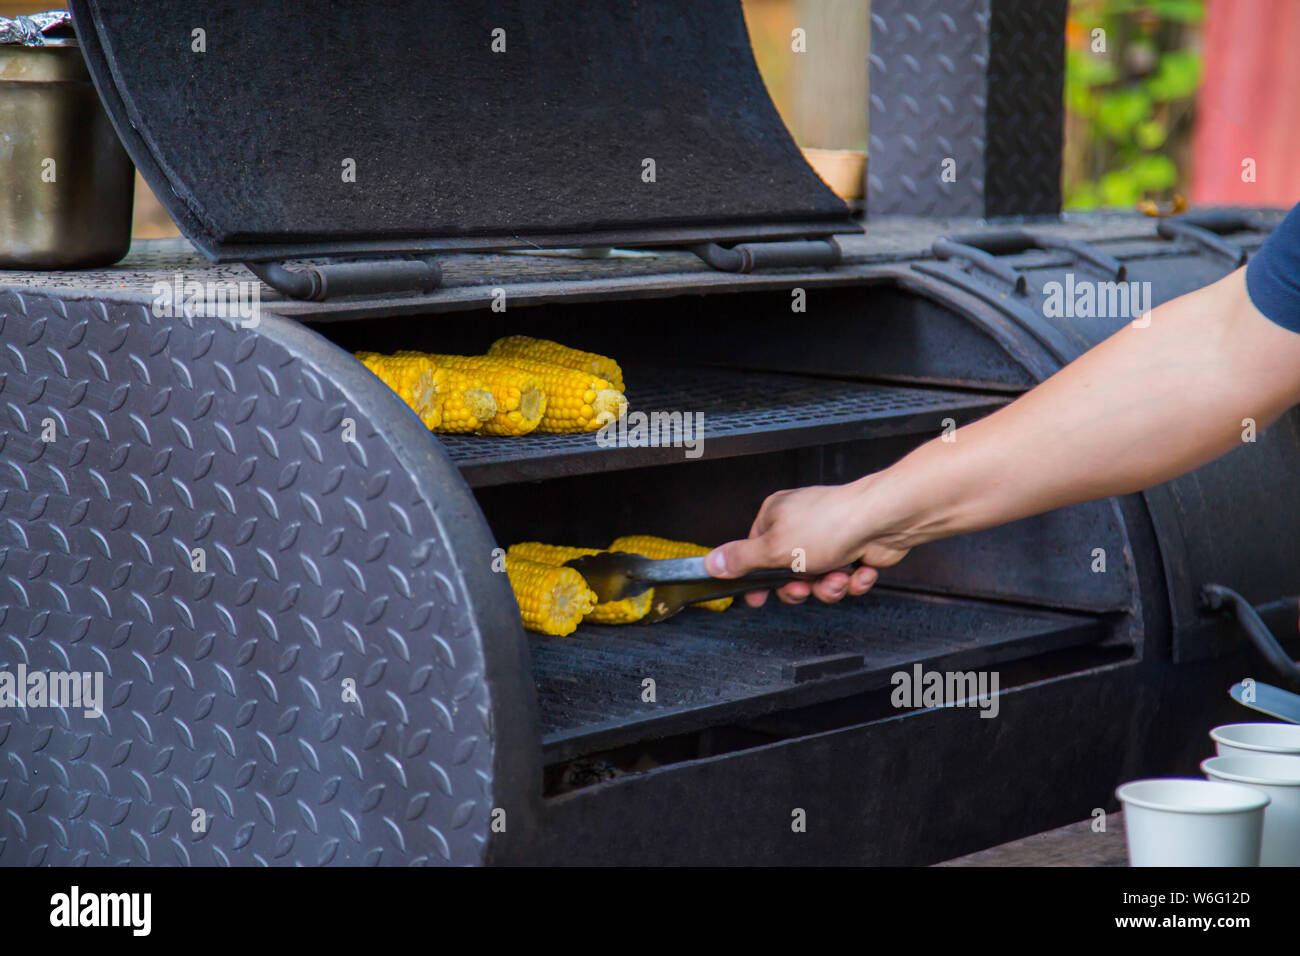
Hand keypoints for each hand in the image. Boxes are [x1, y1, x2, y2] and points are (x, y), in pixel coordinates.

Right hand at [703, 478, 912, 606]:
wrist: (884, 521)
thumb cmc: (831, 523)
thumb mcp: (774, 548)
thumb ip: (741, 559)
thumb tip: (711, 563)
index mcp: (775, 516)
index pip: (754, 553)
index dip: (757, 579)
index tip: (756, 598)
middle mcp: (800, 524)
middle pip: (787, 573)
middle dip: (801, 586)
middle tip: (804, 585)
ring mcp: (829, 537)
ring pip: (818, 580)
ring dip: (830, 586)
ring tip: (839, 575)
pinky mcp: (853, 549)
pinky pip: (844, 578)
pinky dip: (853, 580)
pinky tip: (858, 571)